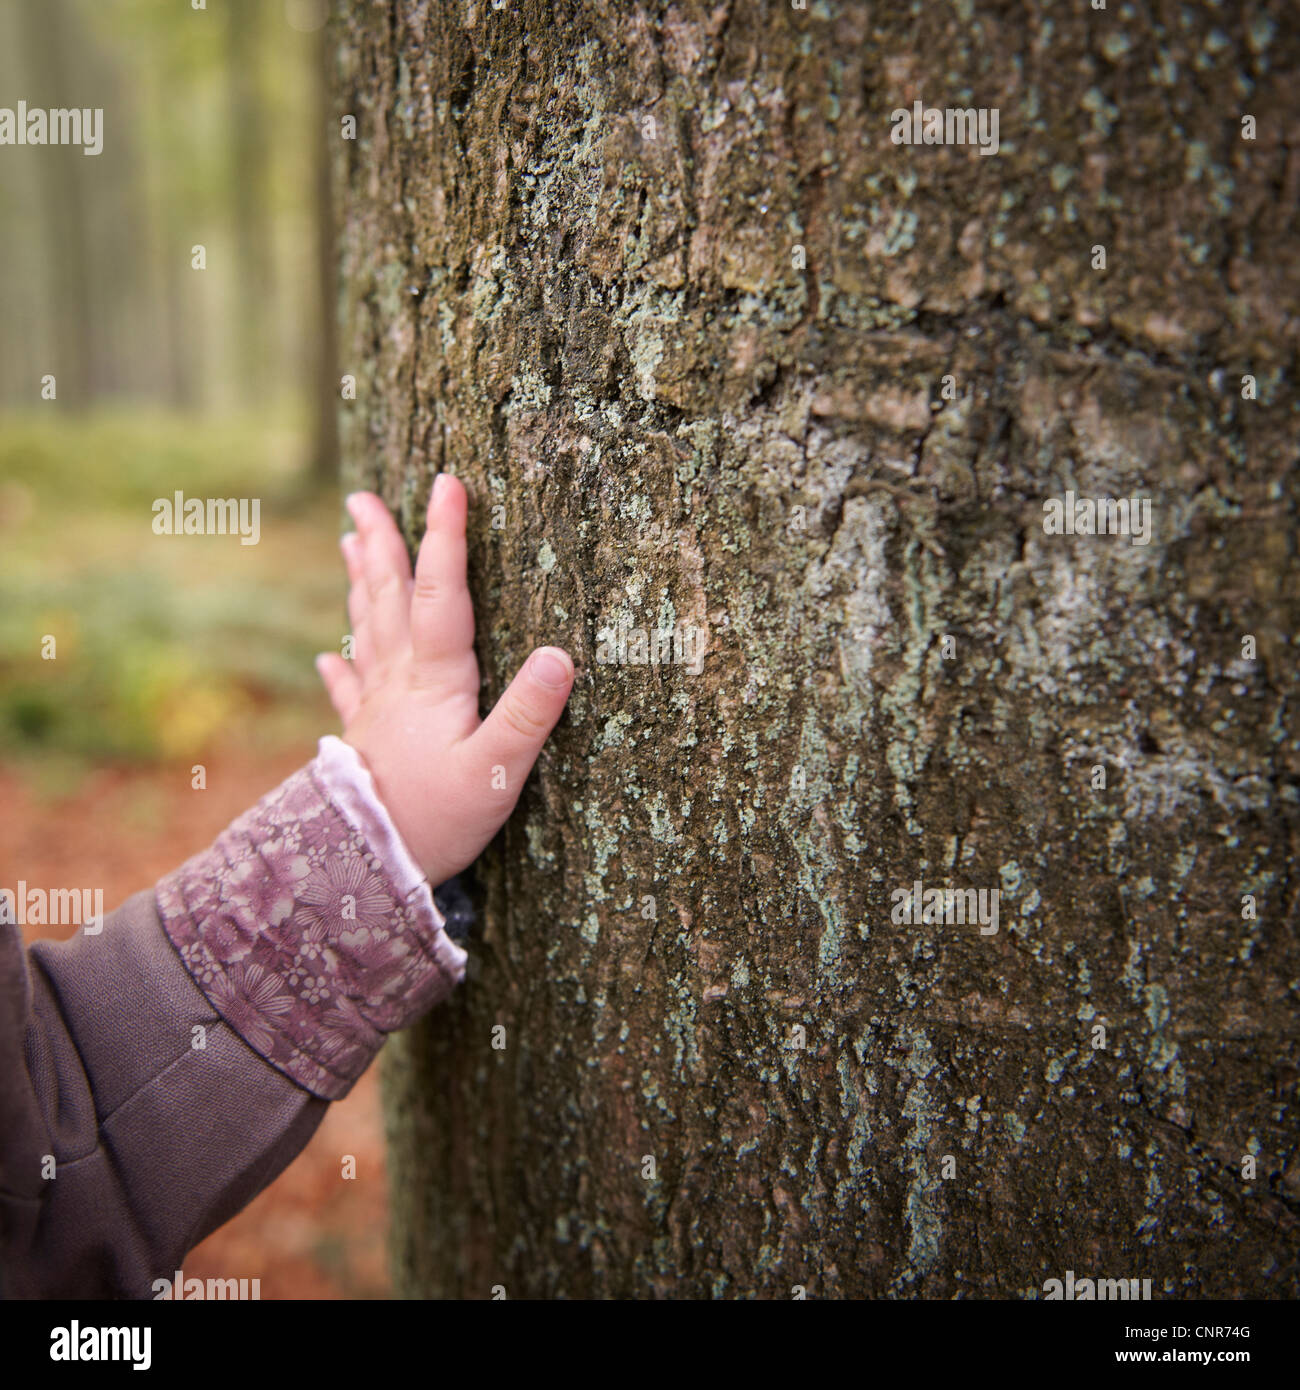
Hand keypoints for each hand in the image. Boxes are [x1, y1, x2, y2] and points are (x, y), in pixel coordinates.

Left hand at [315, 478, 574, 886]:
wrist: (367, 864)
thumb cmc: (437, 819)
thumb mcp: (498, 771)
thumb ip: (528, 714)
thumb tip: (560, 655)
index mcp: (435, 681)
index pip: (441, 592)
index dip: (446, 536)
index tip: (447, 483)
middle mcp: (400, 682)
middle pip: (390, 598)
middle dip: (383, 543)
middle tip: (363, 497)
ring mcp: (378, 709)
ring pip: (367, 631)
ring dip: (361, 583)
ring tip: (350, 542)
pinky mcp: (365, 740)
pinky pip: (350, 691)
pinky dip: (339, 668)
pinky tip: (326, 655)